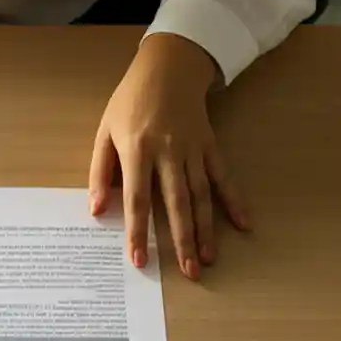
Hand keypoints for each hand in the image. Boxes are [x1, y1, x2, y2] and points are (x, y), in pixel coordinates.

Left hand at [88, 33, 250, 279]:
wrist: (168, 67)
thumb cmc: (129, 102)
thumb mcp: (104, 132)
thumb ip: (100, 172)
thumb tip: (96, 210)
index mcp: (137, 150)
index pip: (137, 199)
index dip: (138, 231)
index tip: (139, 260)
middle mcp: (167, 152)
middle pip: (176, 203)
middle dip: (181, 240)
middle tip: (188, 272)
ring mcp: (193, 149)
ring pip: (201, 195)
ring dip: (206, 230)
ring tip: (208, 259)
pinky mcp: (210, 145)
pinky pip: (224, 176)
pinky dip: (234, 201)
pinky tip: (243, 224)